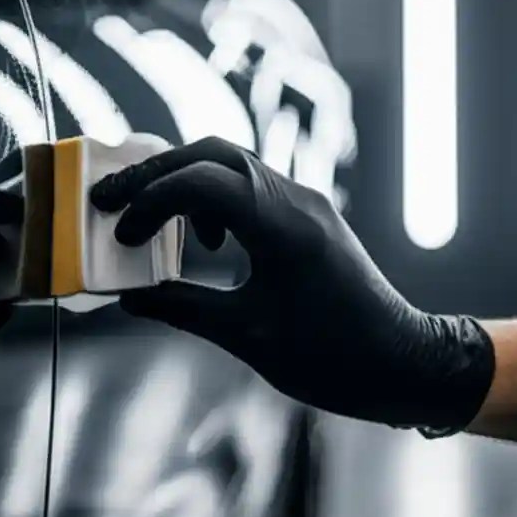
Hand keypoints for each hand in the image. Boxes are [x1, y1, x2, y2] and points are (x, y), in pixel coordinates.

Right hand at [91, 138, 494, 432]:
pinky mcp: (308, 216)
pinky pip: (249, 186)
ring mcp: (305, 203)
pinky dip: (210, 199)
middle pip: (212, 153)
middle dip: (155, 173)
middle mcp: (296, 200)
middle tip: (112, 201)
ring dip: (182, 182)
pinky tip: (202, 241)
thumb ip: (181, 309)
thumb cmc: (332, 357)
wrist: (404, 363)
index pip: (200, 181)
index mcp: (282, 226)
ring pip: (231, 164)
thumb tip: (128, 296)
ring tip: (150, 222)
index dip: (150, 202)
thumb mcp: (246, 336)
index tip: (123, 237)